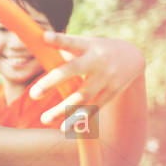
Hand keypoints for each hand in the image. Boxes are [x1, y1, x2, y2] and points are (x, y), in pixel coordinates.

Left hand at [29, 32, 143, 126]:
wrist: (132, 56)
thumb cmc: (95, 50)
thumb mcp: (84, 43)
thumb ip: (63, 46)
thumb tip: (36, 43)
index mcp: (88, 45)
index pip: (72, 42)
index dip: (59, 40)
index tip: (45, 37)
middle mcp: (98, 61)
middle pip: (74, 70)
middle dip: (53, 81)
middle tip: (33, 94)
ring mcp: (107, 77)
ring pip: (83, 95)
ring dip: (63, 109)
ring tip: (45, 119)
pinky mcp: (112, 92)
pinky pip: (94, 107)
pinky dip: (80, 118)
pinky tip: (65, 128)